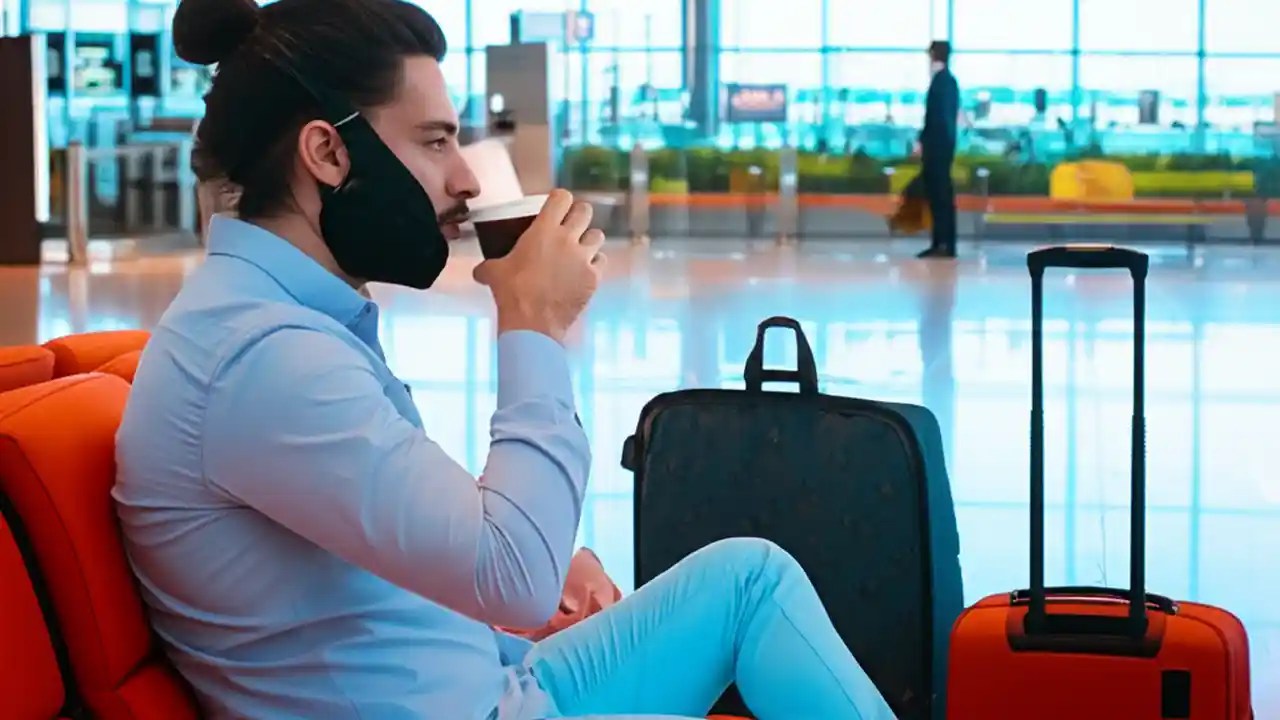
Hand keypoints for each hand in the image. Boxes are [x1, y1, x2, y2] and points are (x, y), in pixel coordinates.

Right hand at [473, 189, 606, 342]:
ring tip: (580, 248)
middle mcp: (568, 238)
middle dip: (579, 215)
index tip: (556, 206)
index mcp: (544, 230)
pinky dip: (595, 264)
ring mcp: (584, 258)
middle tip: (571, 225)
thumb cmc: (511, 292)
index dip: (560, 199)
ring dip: (589, 239)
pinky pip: (601, 261)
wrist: (532, 322)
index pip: (562, 197)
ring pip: (598, 235)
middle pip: (585, 211)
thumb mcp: (494, 273)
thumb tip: (478, 272)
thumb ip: (488, 266)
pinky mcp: (594, 277)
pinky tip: (585, 271)